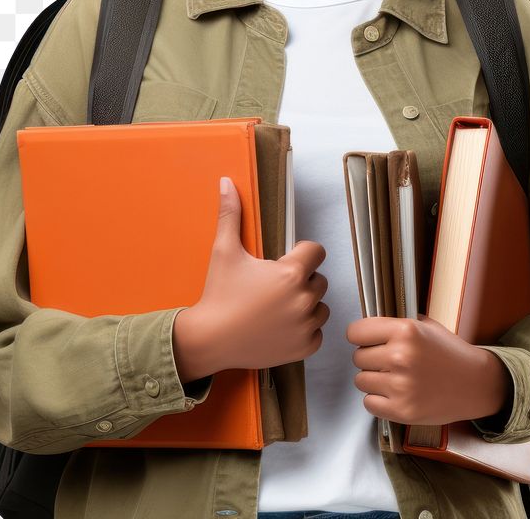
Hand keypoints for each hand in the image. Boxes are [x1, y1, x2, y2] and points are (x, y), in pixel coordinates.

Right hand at [174, 176, 329, 378]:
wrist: (209, 339)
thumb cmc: (219, 294)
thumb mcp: (224, 251)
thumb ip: (231, 214)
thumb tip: (227, 182)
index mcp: (291, 273)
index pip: (316, 251)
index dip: (301, 253)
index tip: (283, 261)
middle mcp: (304, 299)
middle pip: (319, 279)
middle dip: (301, 279)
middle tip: (273, 287)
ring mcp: (306, 326)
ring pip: (320, 305)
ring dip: (305, 304)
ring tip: (277, 306)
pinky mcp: (304, 347)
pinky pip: (317, 331)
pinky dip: (304, 329)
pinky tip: (280, 326)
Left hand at [345, 312, 512, 426]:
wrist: (475, 384)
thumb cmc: (450, 353)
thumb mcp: (426, 326)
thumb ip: (396, 324)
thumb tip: (367, 326)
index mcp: (405, 331)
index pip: (355, 331)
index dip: (360, 336)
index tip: (366, 340)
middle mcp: (400, 356)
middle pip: (357, 357)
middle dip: (369, 359)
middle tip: (388, 362)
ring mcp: (401, 386)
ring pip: (361, 381)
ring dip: (373, 380)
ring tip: (394, 378)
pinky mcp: (402, 410)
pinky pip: (369, 403)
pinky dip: (378, 400)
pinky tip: (394, 394)